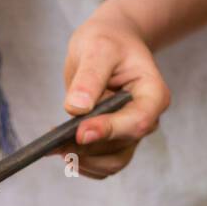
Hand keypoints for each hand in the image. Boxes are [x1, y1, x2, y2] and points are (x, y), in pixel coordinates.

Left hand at [60, 4, 170, 178]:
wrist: (108, 44)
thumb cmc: (108, 41)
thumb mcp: (98, 48)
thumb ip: (89, 77)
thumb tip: (76, 108)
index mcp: (152, 94)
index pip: (138, 121)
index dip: (109, 130)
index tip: (80, 131)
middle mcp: (146, 118)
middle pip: (122, 146)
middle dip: (87, 147)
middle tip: (53, 142)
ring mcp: (130, 133)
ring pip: (112, 162)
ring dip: (83, 160)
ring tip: (54, 148)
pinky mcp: (115, 142)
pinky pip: (102, 164)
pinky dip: (82, 162)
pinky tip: (60, 150)